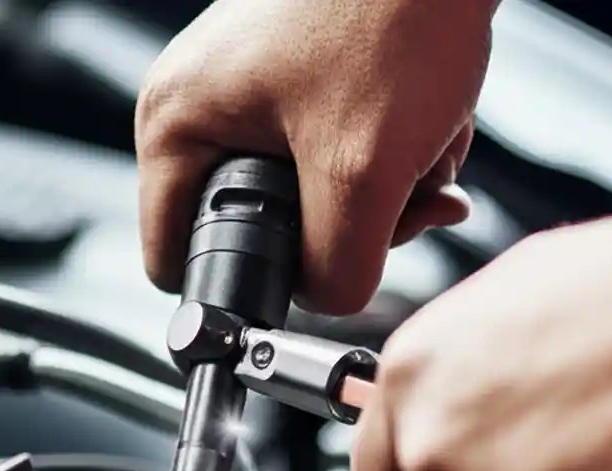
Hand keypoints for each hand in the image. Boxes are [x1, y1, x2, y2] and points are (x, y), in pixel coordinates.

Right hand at [135, 0, 495, 314]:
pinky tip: (433, 123)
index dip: (248, 284)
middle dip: (348, 226)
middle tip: (399, 201)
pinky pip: (344, 146)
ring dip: (386, 188)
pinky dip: (397, 149)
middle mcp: (205, 102)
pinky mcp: (307, 71)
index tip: (311, 271)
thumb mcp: (361, 170)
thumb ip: (333, 267)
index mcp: (179, 123)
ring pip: (316, 192)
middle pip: (266, 228)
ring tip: (425, 146)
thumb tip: (327, 300)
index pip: (178, 258)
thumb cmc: (391, 10)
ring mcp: (257, 84)